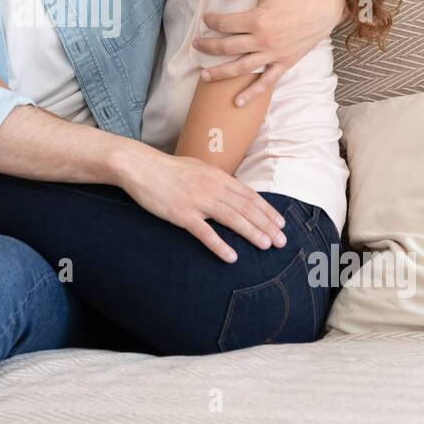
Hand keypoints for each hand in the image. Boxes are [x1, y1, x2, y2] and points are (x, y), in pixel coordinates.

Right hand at [117, 146, 286, 262]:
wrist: (141, 167)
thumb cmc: (169, 169)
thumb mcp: (199, 168)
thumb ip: (217, 180)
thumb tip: (234, 191)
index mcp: (217, 177)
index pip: (249, 195)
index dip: (267, 210)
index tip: (280, 223)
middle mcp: (212, 188)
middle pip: (246, 208)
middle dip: (267, 225)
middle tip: (281, 241)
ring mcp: (198, 201)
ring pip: (232, 218)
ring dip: (252, 233)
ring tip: (266, 245)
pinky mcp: (182, 214)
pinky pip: (205, 232)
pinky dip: (220, 245)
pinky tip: (232, 256)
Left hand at [195, 0, 344, 106]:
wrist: (324, 6)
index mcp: (258, 19)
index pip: (225, 24)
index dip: (211, 21)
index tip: (206, 19)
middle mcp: (263, 40)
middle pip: (227, 47)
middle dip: (207, 46)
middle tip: (196, 45)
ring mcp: (273, 54)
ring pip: (241, 68)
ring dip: (220, 73)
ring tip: (204, 75)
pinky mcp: (284, 63)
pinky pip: (266, 82)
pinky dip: (252, 93)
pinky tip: (238, 102)